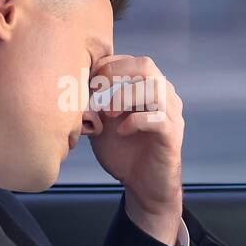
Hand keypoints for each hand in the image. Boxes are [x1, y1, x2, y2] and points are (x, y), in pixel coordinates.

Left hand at [84, 55, 184, 244]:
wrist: (143, 185)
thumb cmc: (123, 151)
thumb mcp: (101, 125)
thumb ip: (92, 106)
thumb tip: (74, 91)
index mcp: (147, 88)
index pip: (131, 61)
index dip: (109, 65)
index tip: (89, 81)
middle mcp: (163, 96)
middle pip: (146, 65)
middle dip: (116, 73)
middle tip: (97, 90)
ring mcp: (170, 114)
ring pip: (155, 88)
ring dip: (125, 96)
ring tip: (108, 113)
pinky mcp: (171, 135)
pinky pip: (158, 118)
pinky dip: (135, 121)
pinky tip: (122, 131)